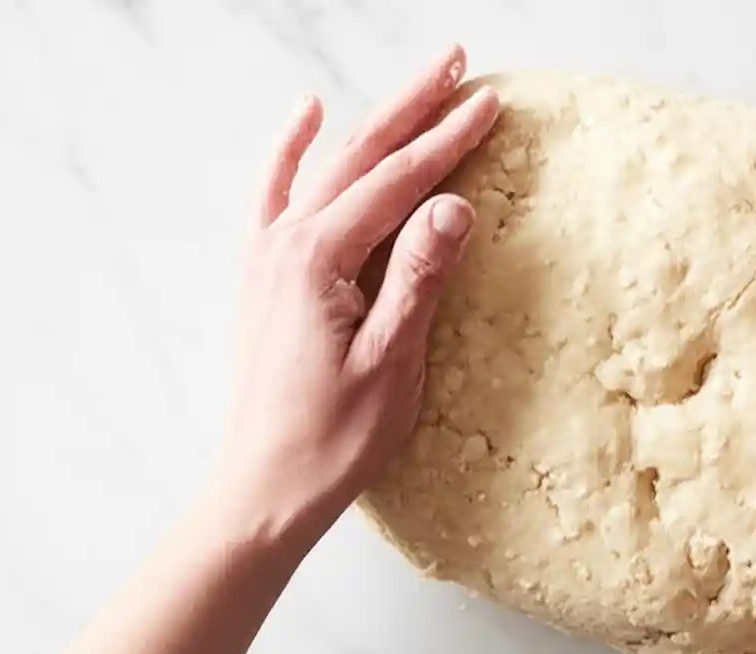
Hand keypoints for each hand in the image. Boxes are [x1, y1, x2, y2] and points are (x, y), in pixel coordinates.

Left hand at [213, 45, 498, 548]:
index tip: (491, 104)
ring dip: (374, 121)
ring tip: (416, 84)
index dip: (448, 142)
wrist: (264, 487)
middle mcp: (287, 242)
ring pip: (329, 167)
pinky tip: (304, 115)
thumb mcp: (391, 363)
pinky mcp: (263, 274)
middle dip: (415, 107)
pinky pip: (275, 193)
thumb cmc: (333, 439)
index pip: (399, 183)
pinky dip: (290, 150)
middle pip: (362, 156)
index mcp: (320, 260)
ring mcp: (269, 255)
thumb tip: (454, 204)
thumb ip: (419, 278)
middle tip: (460, 64)